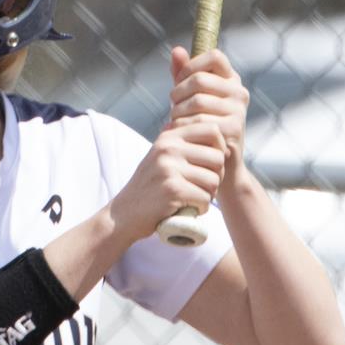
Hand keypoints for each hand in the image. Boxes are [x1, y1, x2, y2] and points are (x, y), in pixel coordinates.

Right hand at [110, 120, 226, 235]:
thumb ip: (182, 143)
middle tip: (202, 187)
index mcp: (168, 137)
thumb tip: (217, 131)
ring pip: (214, 180)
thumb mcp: (161, 157)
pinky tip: (187, 209)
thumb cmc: (150, 187)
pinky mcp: (172, 190)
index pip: (212, 130)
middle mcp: (168, 148)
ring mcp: (169, 168)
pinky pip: (205, 198)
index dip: (220, 149)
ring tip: (193, 198)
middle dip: (216, 176)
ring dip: (208, 195)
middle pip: (218, 157)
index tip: (209, 166)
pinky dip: (200, 208)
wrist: (124, 213)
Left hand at [168, 46, 249, 186]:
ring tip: (175, 121)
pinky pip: (199, 122)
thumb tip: (176, 50)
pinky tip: (179, 133)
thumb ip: (183, 74)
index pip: (214, 56)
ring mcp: (238, 111)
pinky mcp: (234, 129)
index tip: (180, 80)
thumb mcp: (188, 97)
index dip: (192, 65)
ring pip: (197, 101)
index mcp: (230, 80)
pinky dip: (183, 127)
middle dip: (178, 92)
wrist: (217, 165)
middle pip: (200, 79)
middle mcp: (238, 92)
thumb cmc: (199, 126)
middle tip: (173, 107)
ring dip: (178, 112)